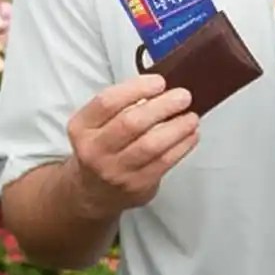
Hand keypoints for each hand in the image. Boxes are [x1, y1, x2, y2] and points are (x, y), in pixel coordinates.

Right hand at [65, 74, 198, 219]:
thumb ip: (123, 105)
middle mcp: (95, 150)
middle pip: (131, 123)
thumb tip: (163, 88)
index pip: (108, 102)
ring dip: (177, 127)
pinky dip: (182, 145)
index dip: (136, 88)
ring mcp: (115, 170)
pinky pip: (164, 162)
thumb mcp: (97, 124)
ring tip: (191, 117)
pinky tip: (191, 134)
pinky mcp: (136, 185)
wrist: (93, 192)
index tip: (159, 82)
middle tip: (183, 96)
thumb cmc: (103, 147)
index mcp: (82, 127)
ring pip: (150, 145)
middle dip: (162, 106)